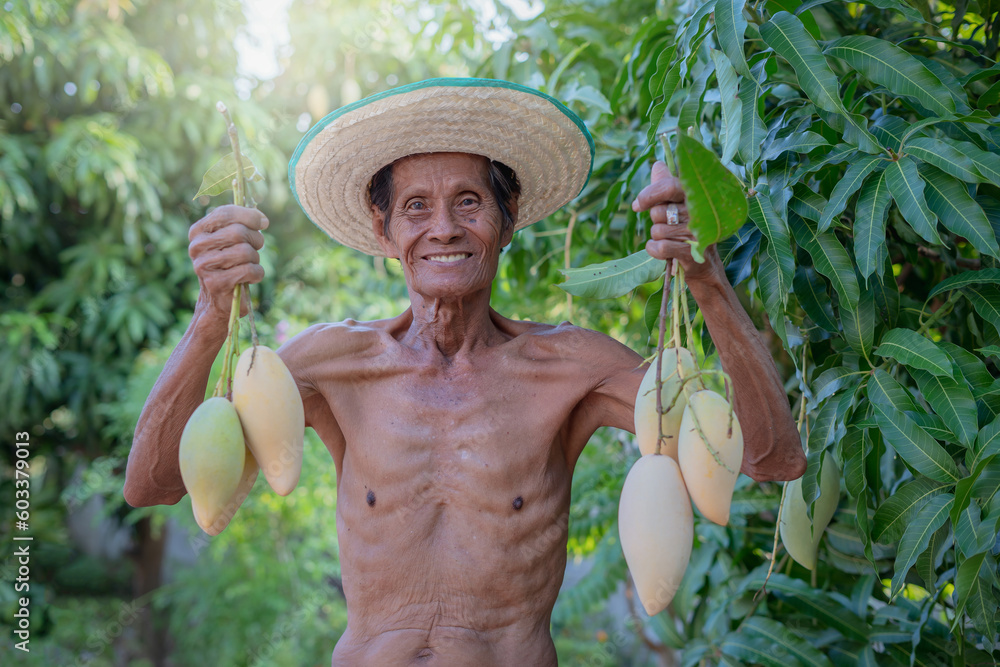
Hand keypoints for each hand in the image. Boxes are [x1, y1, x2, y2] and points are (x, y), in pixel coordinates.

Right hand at [188, 204, 267, 320]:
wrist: (220, 300)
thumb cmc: (230, 265)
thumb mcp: (232, 240)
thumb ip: (243, 223)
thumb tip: (262, 220)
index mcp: (198, 232)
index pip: (225, 214)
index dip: (249, 216)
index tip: (263, 222)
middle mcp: (196, 247)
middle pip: (238, 232)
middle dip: (255, 240)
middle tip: (255, 249)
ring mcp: (203, 266)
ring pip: (245, 251)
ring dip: (255, 259)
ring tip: (249, 265)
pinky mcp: (215, 284)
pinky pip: (248, 270)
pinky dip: (257, 274)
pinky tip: (250, 278)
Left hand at [632, 161, 720, 282]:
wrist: (705, 267)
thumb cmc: (688, 231)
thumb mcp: (680, 207)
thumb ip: (667, 187)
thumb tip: (657, 165)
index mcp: (699, 196)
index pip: (669, 186)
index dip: (649, 194)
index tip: (637, 205)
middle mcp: (702, 211)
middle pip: (659, 211)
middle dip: (655, 221)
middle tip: (667, 225)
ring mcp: (698, 233)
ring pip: (657, 230)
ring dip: (657, 237)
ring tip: (672, 239)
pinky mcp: (692, 252)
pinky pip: (659, 247)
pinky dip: (654, 250)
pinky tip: (663, 251)